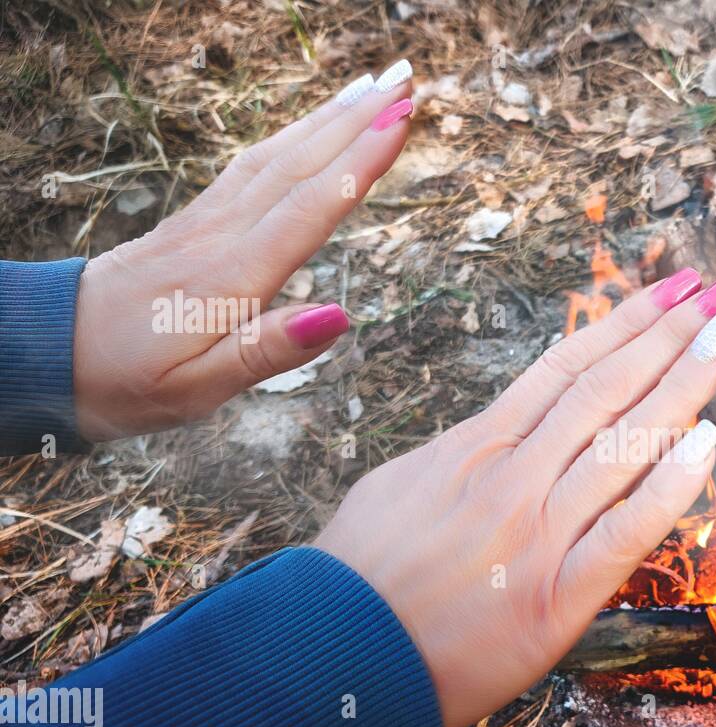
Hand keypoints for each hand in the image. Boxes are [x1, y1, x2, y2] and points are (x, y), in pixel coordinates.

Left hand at [72, 61, 415, 439]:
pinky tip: (309, 130)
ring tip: (370, 88)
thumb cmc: (122, 382)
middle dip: (354, 122)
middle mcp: (218, 238)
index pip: (307, 209)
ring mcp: (202, 225)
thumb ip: (265, 351)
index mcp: (229, 279)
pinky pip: (248, 169)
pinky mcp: (191, 226)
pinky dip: (289, 140)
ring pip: (273, 159)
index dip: (358, 164)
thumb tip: (338, 317)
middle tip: (404, 80)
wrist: (43, 353)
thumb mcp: (195, 389)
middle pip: (296, 167)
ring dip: (325, 120)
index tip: (400, 120)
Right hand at [315, 270, 715, 726]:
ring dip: (682, 386)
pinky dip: (668, 487)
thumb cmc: (357, 578)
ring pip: (622, 444)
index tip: (671, 291)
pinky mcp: (555, 598)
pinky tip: (708, 445)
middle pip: (605, 390)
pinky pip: (623, 532)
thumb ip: (462, 456)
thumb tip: (503, 433)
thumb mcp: (402, 487)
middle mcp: (512, 478)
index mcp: (475, 448)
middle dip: (669, 336)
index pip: (565, 368)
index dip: (625, 323)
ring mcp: (536, 534)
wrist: (328, 658)